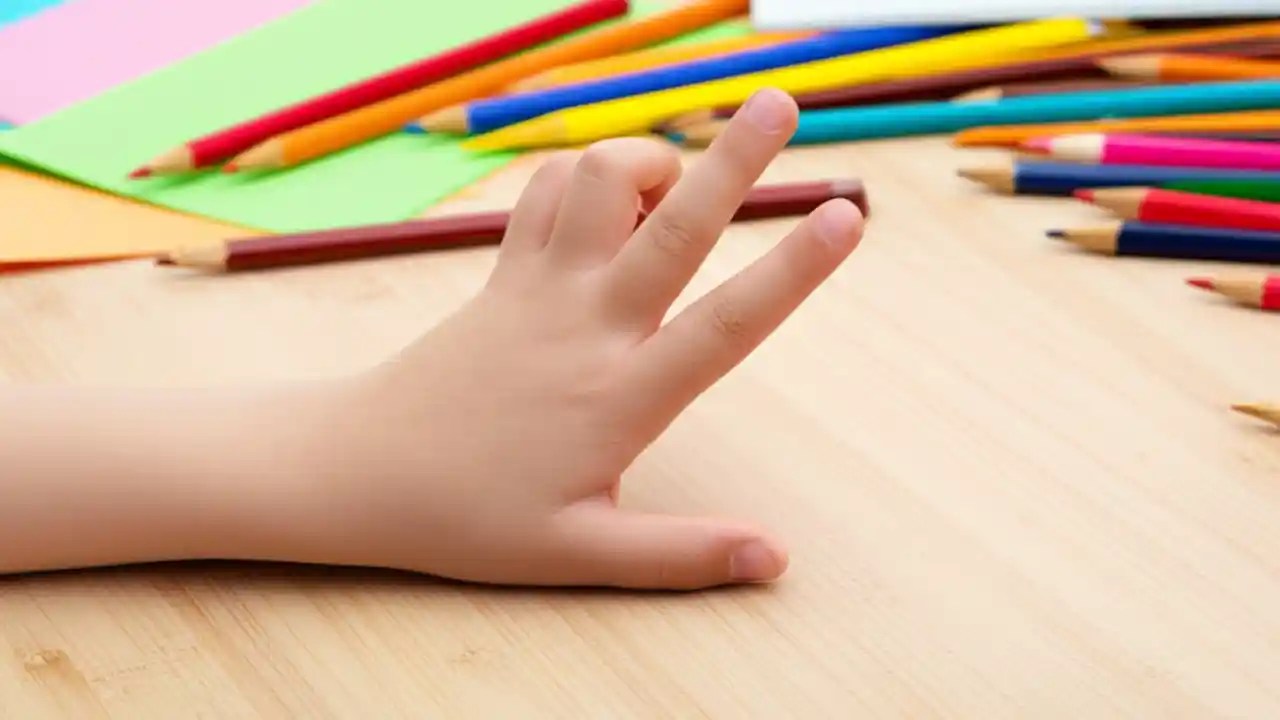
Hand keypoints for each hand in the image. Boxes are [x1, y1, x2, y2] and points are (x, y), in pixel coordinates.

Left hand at [297, 89, 864, 589]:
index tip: (847, 215)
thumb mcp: (576, 554)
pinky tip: (609, 199)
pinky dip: (581, 175)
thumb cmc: (467, 518)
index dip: (793, 269)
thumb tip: (774, 559)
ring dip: (645, 160)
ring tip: (678, 179)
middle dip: (733, 161)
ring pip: (593, 185)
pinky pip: (542, 197)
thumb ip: (680, 556)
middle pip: (671, 227)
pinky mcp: (501, 275)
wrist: (358, 470)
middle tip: (781, 102)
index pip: (725, 323)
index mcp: (619, 395)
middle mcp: (585, 326)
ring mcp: (537, 291)